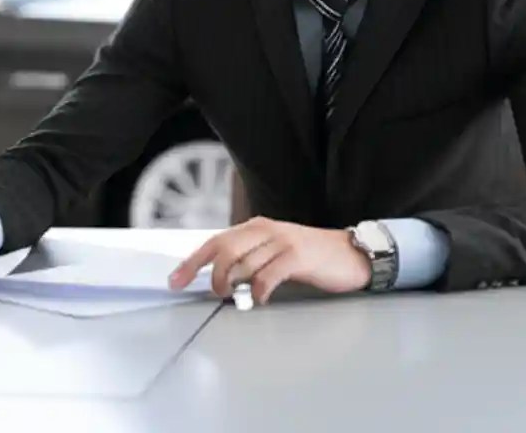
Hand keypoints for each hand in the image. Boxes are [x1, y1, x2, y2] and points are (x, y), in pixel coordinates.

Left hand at [167, 217, 370, 304]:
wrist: (350, 254)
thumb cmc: (310, 257)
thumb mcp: (274, 251)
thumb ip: (248, 259)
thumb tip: (217, 279)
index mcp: (256, 227)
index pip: (215, 242)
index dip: (192, 262)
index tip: (175, 280)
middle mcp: (266, 230)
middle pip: (224, 249)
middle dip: (212, 275)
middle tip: (215, 293)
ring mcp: (282, 241)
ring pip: (243, 263)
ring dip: (234, 285)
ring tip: (237, 297)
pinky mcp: (298, 256)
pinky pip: (268, 275)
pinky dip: (258, 290)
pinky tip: (260, 298)